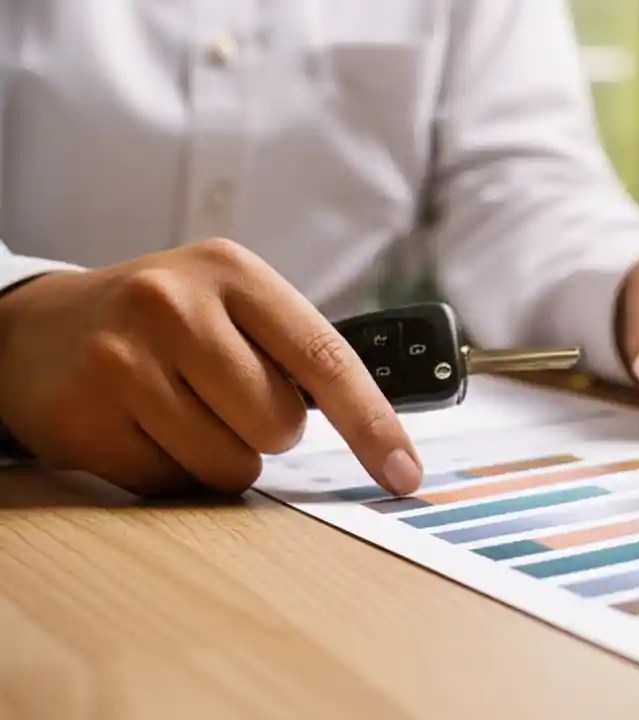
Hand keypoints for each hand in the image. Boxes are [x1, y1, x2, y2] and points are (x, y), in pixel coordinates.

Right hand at [0, 239, 422, 496]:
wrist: (39, 327)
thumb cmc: (162, 321)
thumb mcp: (230, 303)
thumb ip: (299, 351)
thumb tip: (385, 428)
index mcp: (232, 272)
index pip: (325, 357)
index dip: (373, 423)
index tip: (404, 471)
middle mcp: (175, 307)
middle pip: (279, 424)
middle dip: (266, 429)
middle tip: (222, 396)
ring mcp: (123, 361)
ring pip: (229, 464)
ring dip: (219, 455)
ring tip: (178, 410)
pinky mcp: (84, 417)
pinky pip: (171, 485)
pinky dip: (169, 471)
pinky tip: (140, 427)